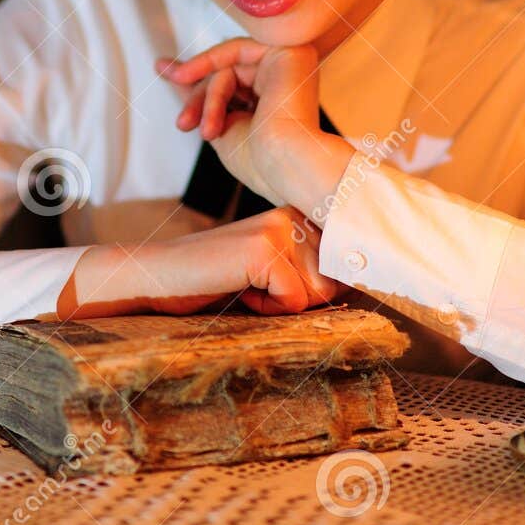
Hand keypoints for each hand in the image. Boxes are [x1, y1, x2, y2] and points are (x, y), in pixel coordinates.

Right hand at [57, 206, 341, 318]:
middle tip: (252, 285)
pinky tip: (237, 287)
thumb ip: (313, 273)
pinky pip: (294, 302)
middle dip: (295, 300)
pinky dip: (266, 309)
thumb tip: (365, 286)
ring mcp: (280, 228)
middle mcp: (294, 215)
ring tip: (244, 284)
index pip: (340, 271)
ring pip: (317, 294)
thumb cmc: (215, 281)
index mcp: (298, 216)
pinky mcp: (265, 249)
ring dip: (280, 305)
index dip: (309, 293)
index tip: (272, 282)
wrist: (159, 278)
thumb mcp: (272, 273)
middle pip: (332, 285)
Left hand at [155, 40, 322, 209]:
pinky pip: (235, 50)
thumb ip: (199, 95)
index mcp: (274, 102)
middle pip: (225, 75)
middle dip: (197, 99)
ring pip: (228, 67)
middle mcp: (283, 81)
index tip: (161, 67)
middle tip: (184, 124)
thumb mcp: (219, 124)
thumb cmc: (259, 161)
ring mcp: (287, 65)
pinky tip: (186, 77)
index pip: (229, 80)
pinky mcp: (288, 52)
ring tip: (207, 130)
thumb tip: (167, 67)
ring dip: (206, 98)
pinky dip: (209, 64)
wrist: (285, 165)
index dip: (194, 75)